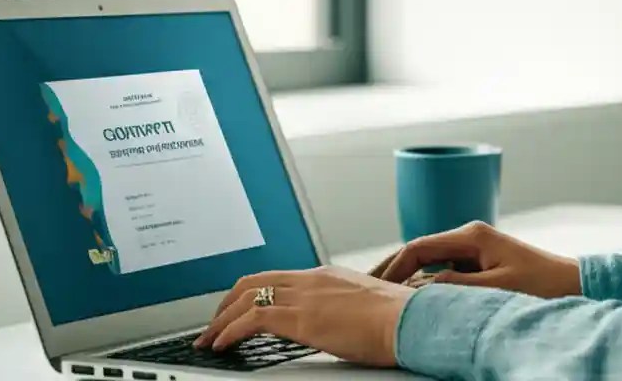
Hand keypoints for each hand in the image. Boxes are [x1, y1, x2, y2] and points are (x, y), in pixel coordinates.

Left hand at [195, 266, 414, 366]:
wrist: (410, 321)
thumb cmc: (398, 321)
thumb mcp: (364, 310)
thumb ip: (343, 312)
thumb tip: (337, 327)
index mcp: (328, 276)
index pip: (279, 278)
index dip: (253, 294)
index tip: (241, 311)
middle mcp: (312, 279)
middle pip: (254, 281)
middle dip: (228, 303)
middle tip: (215, 323)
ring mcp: (305, 295)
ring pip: (246, 298)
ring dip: (222, 320)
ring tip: (210, 338)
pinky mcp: (301, 317)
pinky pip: (251, 319)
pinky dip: (230, 331)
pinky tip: (222, 345)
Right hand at [370, 221, 581, 298]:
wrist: (571, 283)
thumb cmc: (541, 284)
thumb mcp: (497, 288)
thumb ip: (457, 286)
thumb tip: (422, 287)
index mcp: (472, 235)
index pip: (419, 246)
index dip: (394, 266)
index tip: (376, 286)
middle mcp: (469, 236)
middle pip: (419, 250)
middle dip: (392, 268)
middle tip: (363, 287)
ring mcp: (474, 248)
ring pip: (429, 261)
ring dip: (407, 276)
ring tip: (381, 295)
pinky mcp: (479, 261)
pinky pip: (443, 269)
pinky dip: (424, 281)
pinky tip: (412, 298)